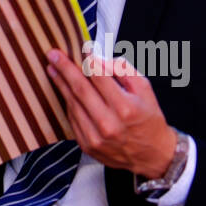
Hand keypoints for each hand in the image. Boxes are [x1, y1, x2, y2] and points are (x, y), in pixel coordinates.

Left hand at [46, 48, 176, 178]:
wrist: (152, 155)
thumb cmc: (148, 119)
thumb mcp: (145, 90)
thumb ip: (123, 70)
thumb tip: (99, 59)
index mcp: (125, 107)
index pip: (99, 77)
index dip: (87, 60)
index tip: (78, 49)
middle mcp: (108, 124)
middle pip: (80, 89)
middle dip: (64, 69)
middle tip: (53, 55)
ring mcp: (95, 137)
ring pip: (73, 104)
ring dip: (61, 84)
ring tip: (53, 69)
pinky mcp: (87, 145)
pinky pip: (72, 119)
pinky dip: (68, 103)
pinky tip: (65, 91)